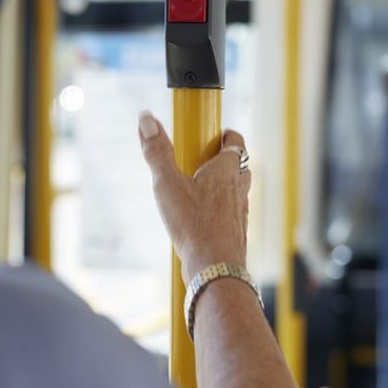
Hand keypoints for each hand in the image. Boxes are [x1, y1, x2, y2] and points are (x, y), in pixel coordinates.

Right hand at [138, 111, 250, 283]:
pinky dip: (222, 212)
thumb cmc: (194, 225)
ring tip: (202, 191)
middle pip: (241, 166)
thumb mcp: (167, 184)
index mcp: (226, 171)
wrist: (215, 268)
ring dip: (225, 187)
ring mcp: (241, 213)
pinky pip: (232, 216)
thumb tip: (146, 118)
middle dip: (227, 160)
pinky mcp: (237, 234)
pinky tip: (203, 221)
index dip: (228, 136)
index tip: (219, 133)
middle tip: (206, 160)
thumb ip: (157, 152)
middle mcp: (239, 189)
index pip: (236, 143)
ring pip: (238, 192)